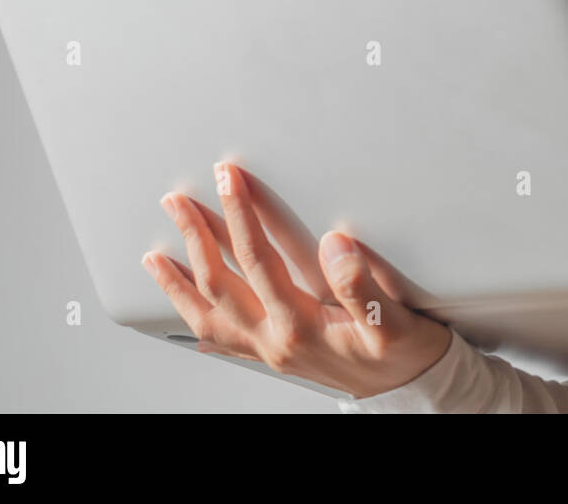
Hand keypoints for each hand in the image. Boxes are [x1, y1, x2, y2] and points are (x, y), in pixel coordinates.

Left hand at [142, 161, 451, 398]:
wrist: (409, 387)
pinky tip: (185, 304)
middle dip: (196, 236)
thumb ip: (361, 284)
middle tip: (178, 201)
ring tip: (157, 254)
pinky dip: (194, 316)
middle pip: (220, 283)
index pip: (258, 260)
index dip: (241, 215)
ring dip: (179, 281)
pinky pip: (220, 338)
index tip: (230, 180)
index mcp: (301, 325)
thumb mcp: (395, 319)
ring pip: (208, 315)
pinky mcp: (272, 354)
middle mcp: (276, 340)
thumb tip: (334, 245)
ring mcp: (269, 350)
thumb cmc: (403, 353)